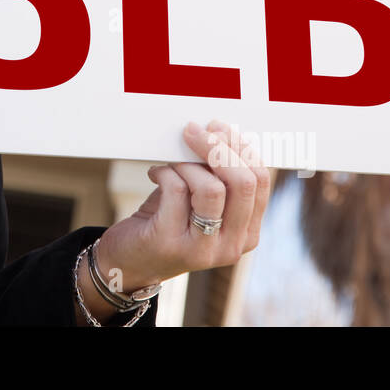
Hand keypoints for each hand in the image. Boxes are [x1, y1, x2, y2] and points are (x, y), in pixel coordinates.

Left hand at [95, 119, 271, 294]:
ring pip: (212, 189)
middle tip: (193, 131)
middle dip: (218, 147)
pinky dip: (164, 172)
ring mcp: (203, 249)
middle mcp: (232, 245)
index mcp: (248, 232)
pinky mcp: (170, 243)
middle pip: (243, 183)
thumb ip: (215, 176)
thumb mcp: (200, 202)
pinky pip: (176, 190)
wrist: (130, 262)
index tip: (218, 128)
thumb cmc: (167, 222)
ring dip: (188, 163)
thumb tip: (218, 132)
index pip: (259, 181)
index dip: (239, 147)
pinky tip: (155, 173)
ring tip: (172, 162)